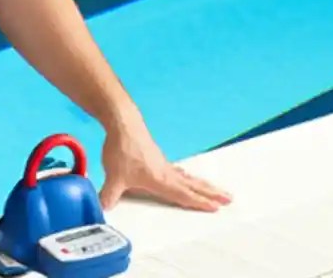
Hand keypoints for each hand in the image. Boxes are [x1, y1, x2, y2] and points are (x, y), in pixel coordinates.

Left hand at [98, 122, 231, 211]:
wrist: (123, 123)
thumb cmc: (122, 149)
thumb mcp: (113, 177)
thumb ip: (109, 195)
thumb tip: (103, 209)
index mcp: (160, 179)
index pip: (183, 195)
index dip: (199, 202)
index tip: (216, 208)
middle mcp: (166, 172)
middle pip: (193, 185)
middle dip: (211, 193)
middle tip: (229, 198)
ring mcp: (163, 164)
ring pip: (188, 177)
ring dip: (202, 185)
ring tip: (215, 190)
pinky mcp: (157, 157)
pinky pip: (178, 171)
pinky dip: (187, 176)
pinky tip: (185, 177)